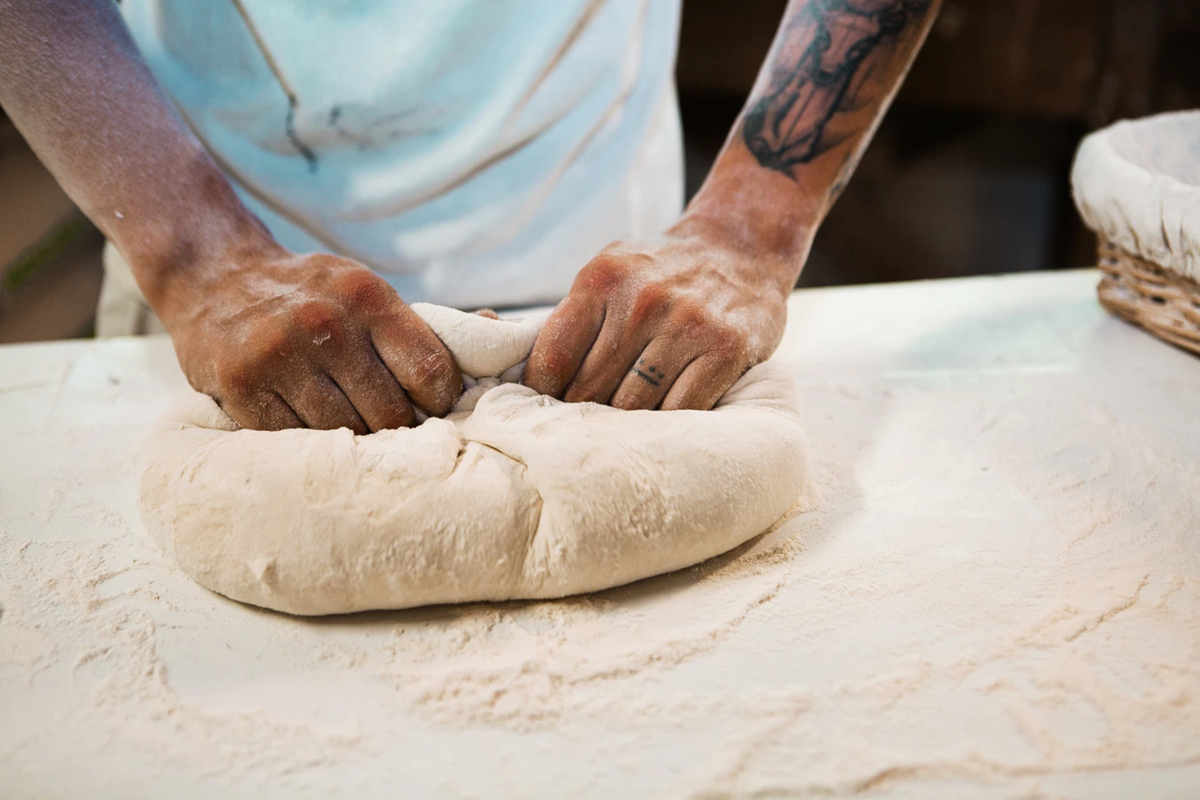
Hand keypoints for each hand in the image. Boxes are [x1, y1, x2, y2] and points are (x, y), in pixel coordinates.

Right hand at [162, 247, 461, 432]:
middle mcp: (324, 325)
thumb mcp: (366, 290)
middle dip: (397, 428)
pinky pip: (293, 439)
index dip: (441, 402)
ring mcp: (278, 356)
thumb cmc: (311, 293)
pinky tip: (307, 424)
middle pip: (390, 413)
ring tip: (349, 428)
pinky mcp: (240, 386)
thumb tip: (501, 328)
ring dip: (352, 439)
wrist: (214, 274)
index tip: (432, 408)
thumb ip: (422, 324)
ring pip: (343, 433)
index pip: (431, 371)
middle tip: (389, 428)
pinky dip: (306, 441)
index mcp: (367, 297)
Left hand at [523, 222, 793, 409]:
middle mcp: (643, 299)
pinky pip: (681, 410)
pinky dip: (667, 426)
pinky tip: (662, 424)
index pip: (553, 358)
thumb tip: (522, 378)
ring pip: (633, 406)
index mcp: (602, 280)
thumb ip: (573, 318)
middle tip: (583, 432)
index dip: (542, 396)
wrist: (740, 248)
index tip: (545, 412)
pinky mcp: (726, 349)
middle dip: (583, 415)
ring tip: (621, 433)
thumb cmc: (660, 274)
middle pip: (590, 389)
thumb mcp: (610, 273)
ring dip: (624, 427)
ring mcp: (687, 324)